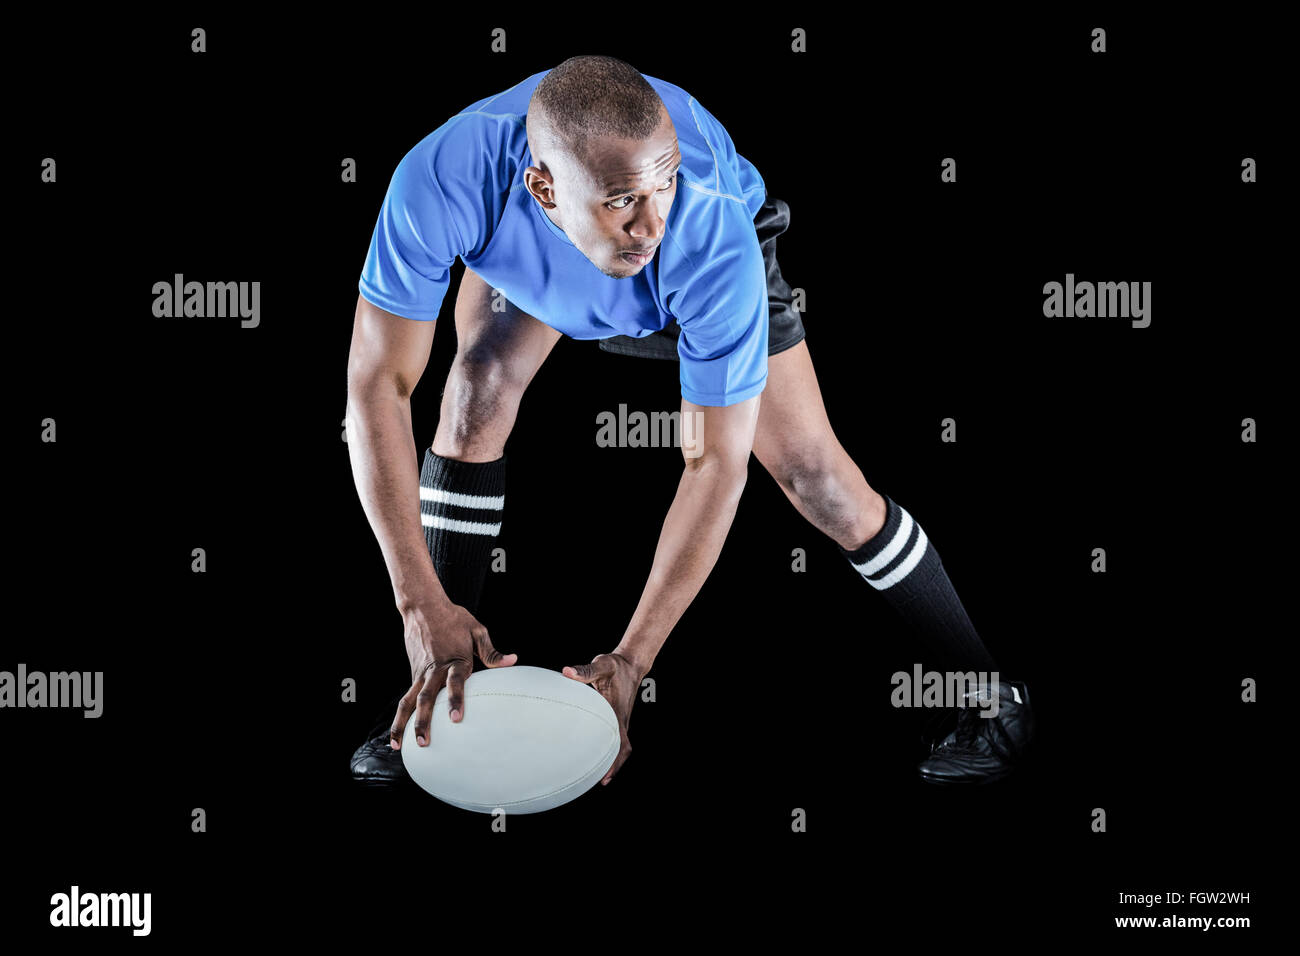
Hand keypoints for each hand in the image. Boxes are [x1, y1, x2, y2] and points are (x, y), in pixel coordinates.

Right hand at [390, 600, 515, 748]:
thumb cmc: (454, 619)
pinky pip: (406, 697)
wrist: (423, 607)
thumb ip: (491, 652)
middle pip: (426, 699)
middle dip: (424, 722)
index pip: (455, 683)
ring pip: (409, 701)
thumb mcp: (477, 631)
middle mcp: (434, 669)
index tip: (456, 719)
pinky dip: (401, 714)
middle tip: (425, 742)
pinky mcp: (413, 673)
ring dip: (404, 723)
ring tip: (400, 745)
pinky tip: (400, 733)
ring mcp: (421, 673)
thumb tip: (513, 661)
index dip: (455, 700)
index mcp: (454, 659)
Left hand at [562, 652, 643, 784]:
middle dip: (611, 768)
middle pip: (621, 751)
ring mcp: (620, 719)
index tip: (605, 777)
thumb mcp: (602, 664)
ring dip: (610, 760)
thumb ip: (585, 670)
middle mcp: (621, 720)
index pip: (620, 744)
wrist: (631, 664)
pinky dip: (608, 749)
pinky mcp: (617, 717)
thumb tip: (566, 672)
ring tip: (594, 774)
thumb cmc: (616, 666)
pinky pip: (615, 738)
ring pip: (619, 746)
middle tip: (597, 782)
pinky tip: (594, 752)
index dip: (614, 762)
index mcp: (618, 712)